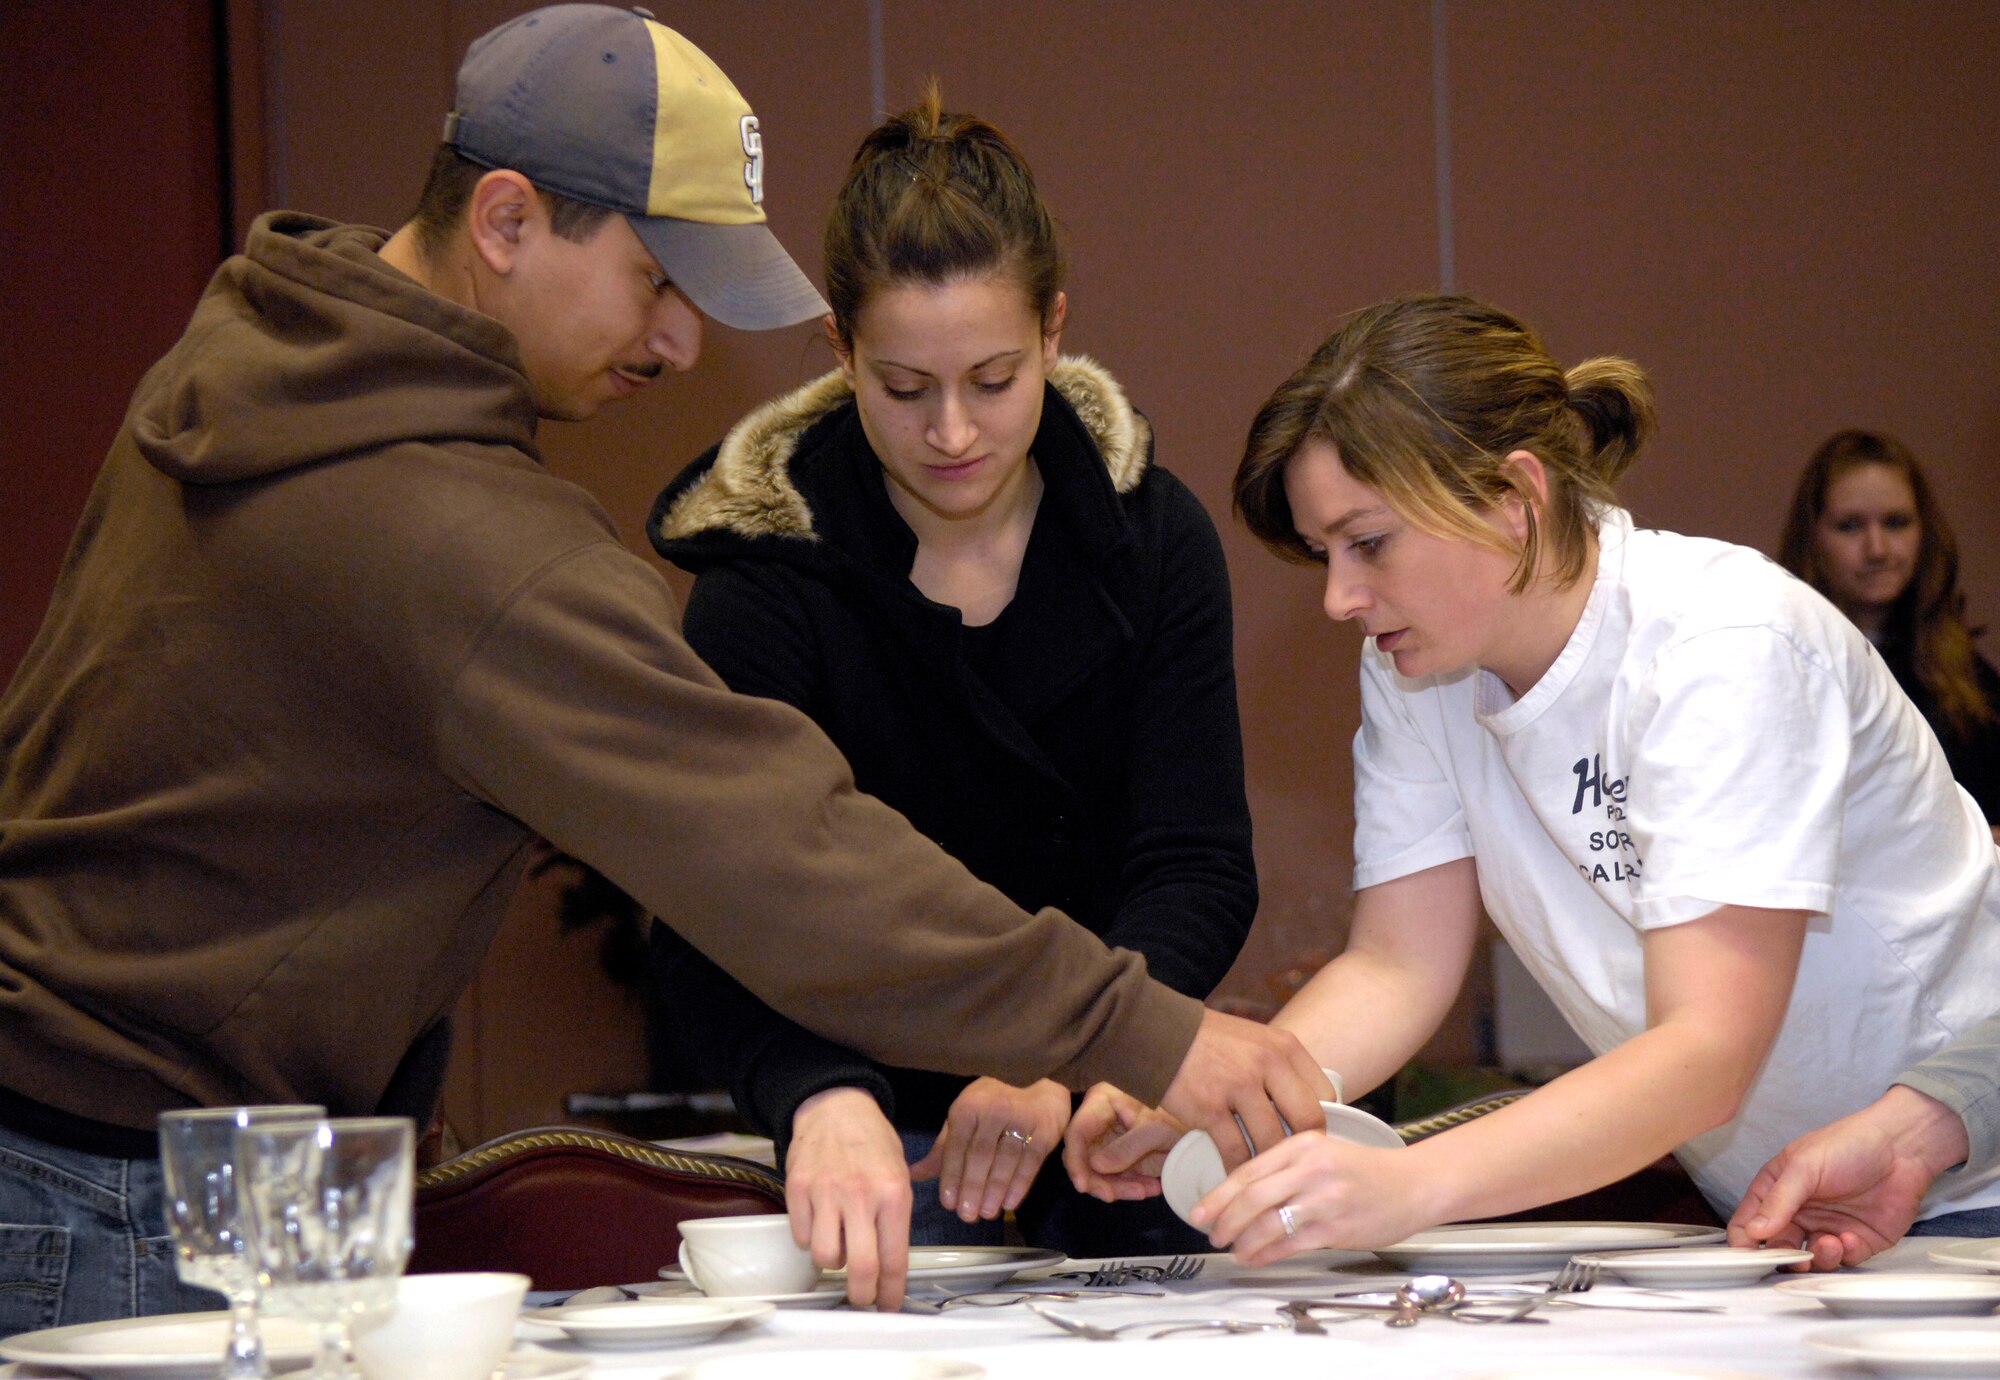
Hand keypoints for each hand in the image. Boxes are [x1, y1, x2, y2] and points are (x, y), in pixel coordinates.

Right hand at [785, 1087, 911, 1308]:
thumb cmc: (871, 1142)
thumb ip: (895, 1218)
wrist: (836, 1106)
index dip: (891, 1292)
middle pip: (860, 1268)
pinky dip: (811, 1240)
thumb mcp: (900, 1174)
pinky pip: (802, 1237)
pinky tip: (821, 1225)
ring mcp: (826, 1192)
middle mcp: (860, 1195)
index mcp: (893, 1193)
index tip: (888, 1305)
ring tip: (840, 1247)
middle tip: (862, 1298)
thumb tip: (891, 1266)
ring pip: (825, 1257)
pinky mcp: (798, 1189)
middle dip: (861, 1295)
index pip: (894, 1259)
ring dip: (833, 1262)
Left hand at [911, 1077, 1068, 1222]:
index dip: (951, 1176)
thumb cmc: (993, 1108)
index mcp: (969, 1105)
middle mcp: (994, 1109)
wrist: (1039, 1090)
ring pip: (1005, 1161)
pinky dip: (1019, 1186)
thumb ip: (943, 1150)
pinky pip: (1029, 1163)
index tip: (948, 1204)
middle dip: (972, 1188)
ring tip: (986, 1213)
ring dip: (994, 1191)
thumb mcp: (964, 1120)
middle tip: (966, 1216)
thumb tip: (914, 1174)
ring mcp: (1021, 1118)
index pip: (957, 1146)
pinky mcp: (1043, 1131)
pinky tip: (1009, 1204)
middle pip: (980, 1155)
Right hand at [1064, 1083, 1183, 1200]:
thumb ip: (1125, 1148)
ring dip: (1118, 1187)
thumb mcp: (1154, 1130)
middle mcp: (1099, 1122)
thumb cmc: (1177, 1115)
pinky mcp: (1121, 1157)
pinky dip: (1131, 1187)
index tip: (1083, 1185)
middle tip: (1113, 1196)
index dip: (1076, 1160)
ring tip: (1146, 1191)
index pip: (1077, 1132)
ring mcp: (1109, 1141)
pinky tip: (1152, 1188)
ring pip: (1098, 1172)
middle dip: (1098, 1179)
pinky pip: (1116, 1178)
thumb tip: (1094, 1166)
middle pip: (1084, 1157)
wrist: (1201, 1123)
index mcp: (1101, 1103)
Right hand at [1158, 1009, 1330, 1170]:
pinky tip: (1238, 1175)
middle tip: (1294, 1163)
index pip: (1326, 1094)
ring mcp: (1239, 1086)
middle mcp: (1268, 1064)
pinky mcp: (1210, 1108)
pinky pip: (1236, 1152)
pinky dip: (1239, 1169)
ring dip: (1269, 1163)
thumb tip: (1307, 1107)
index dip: (1322, 1122)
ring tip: (1267, 1176)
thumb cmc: (1209, 1040)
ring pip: (1272, 1142)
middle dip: (1303, 1148)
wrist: (1158, 1032)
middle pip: (1307, 1121)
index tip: (1313, 1139)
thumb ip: (1281, 1067)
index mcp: (1284, 1047)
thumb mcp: (1256, 1039)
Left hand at [1190, 1130, 1435, 1265]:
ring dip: (1242, 1241)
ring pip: (1267, 1223)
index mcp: (1303, 1145)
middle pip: (1251, 1197)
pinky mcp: (1336, 1228)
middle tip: (1210, 1233)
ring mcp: (1324, 1199)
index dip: (1218, 1194)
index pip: (1248, 1170)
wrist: (1416, 1184)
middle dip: (1223, 1219)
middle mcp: (1311, 1169)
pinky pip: (1290, 1244)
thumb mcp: (1324, 1153)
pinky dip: (1265, 1254)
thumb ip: (1288, 1167)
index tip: (1199, 1210)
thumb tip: (1242, 1195)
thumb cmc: (1368, 1171)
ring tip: (1232, 1249)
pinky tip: (1254, 1258)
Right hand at [1728, 1085, 1968, 1269]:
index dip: (1745, 1241)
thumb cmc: (1848, 1144)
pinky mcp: (1859, 1240)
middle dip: (1783, 1257)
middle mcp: (1800, 1212)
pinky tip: (1850, 1237)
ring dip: (1818, 1258)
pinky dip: (1845, 1254)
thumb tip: (1753, 1231)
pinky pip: (1845, 1260)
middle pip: (1778, 1247)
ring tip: (1828, 1243)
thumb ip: (1778, 1200)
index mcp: (1777, 1190)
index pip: (1749, 1222)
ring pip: (1812, 1259)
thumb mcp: (1803, 1167)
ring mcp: (1828, 1227)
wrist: (1902, 1148)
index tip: (1748, 1257)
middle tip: (1792, 1258)